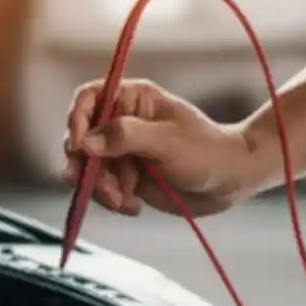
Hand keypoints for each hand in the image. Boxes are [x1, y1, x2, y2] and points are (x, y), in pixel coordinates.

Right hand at [63, 80, 256, 216]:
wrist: (229, 182)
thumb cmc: (206, 151)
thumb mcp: (167, 141)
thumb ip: (125, 136)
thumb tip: (85, 142)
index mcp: (131, 99)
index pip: (88, 98)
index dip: (76, 120)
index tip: (79, 147)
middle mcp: (120, 121)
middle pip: (79, 137)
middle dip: (86, 166)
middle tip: (103, 187)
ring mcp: (121, 150)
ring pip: (87, 168)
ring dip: (100, 188)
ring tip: (125, 201)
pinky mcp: (124, 176)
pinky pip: (101, 188)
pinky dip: (112, 200)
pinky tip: (134, 206)